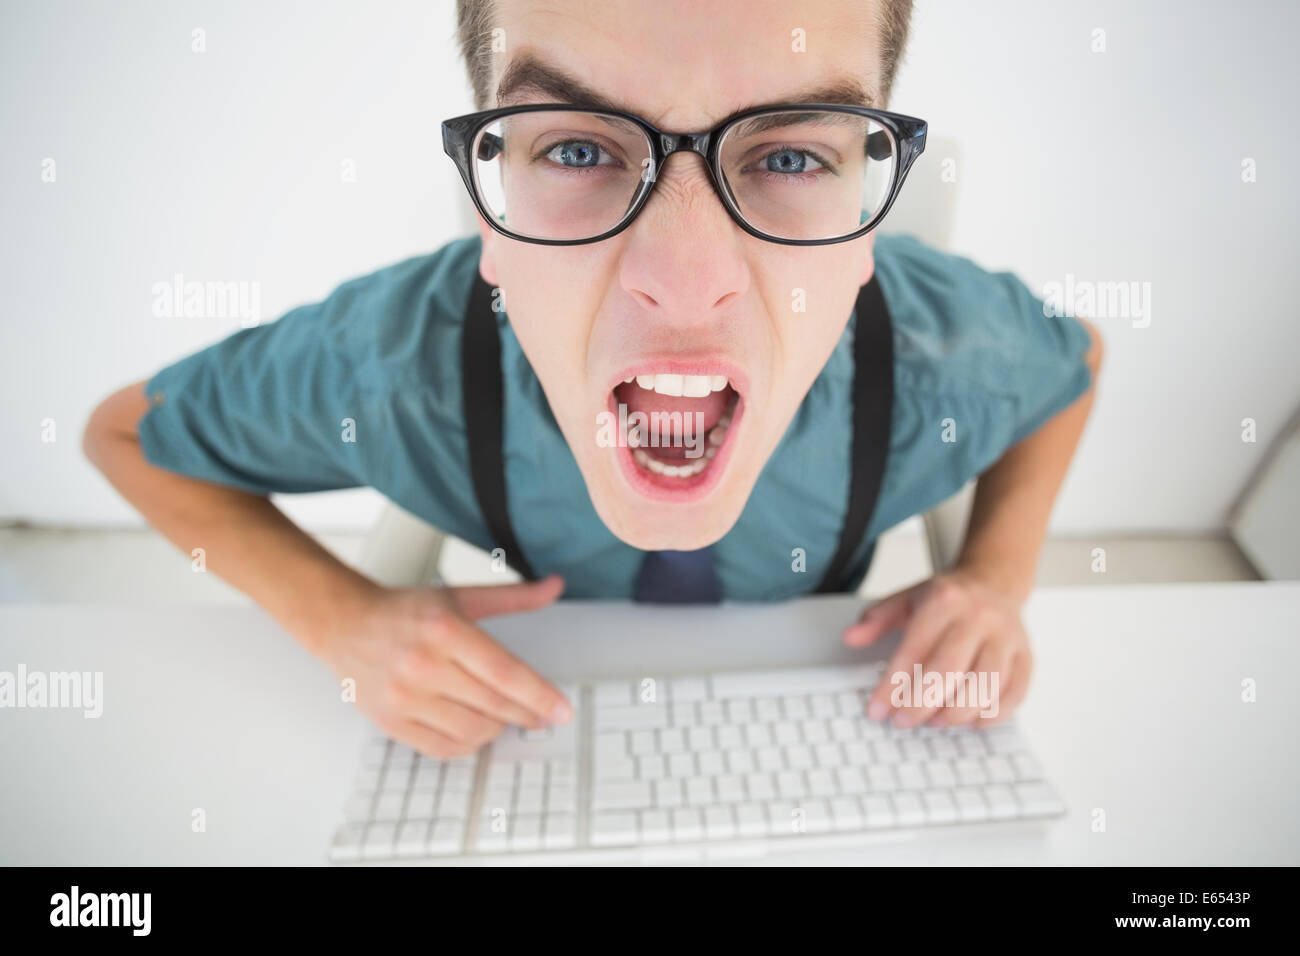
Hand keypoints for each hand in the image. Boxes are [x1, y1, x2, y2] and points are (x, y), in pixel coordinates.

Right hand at [320, 574, 571, 757]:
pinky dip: (468, 744)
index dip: (539, 696)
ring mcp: (404, 697)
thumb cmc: (405, 610)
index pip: (505, 673)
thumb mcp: (461, 596)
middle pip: (493, 704)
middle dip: (526, 714)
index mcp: (445, 629)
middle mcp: (424, 664)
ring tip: (503, 717)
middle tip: (542, 716)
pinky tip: (477, 730)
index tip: (562, 710)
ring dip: (497, 728)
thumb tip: (555, 586)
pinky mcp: (390, 721)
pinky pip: (443, 748)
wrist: (345, 623)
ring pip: (472, 732)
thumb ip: (513, 596)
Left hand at [843, 568, 1031, 727]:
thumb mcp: (907, 598)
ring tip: (934, 721)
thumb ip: (876, 619)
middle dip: (920, 705)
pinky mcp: (1026, 656)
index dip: (893, 685)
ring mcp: (1007, 638)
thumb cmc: (949, 598)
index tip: (877, 710)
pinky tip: (970, 720)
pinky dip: (991, 715)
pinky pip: (1014, 694)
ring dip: (956, 713)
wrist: (995, 581)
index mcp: (945, 601)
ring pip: (984, 686)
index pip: (914, 650)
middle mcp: (979, 618)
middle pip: (949, 671)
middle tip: (903, 722)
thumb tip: (850, 638)